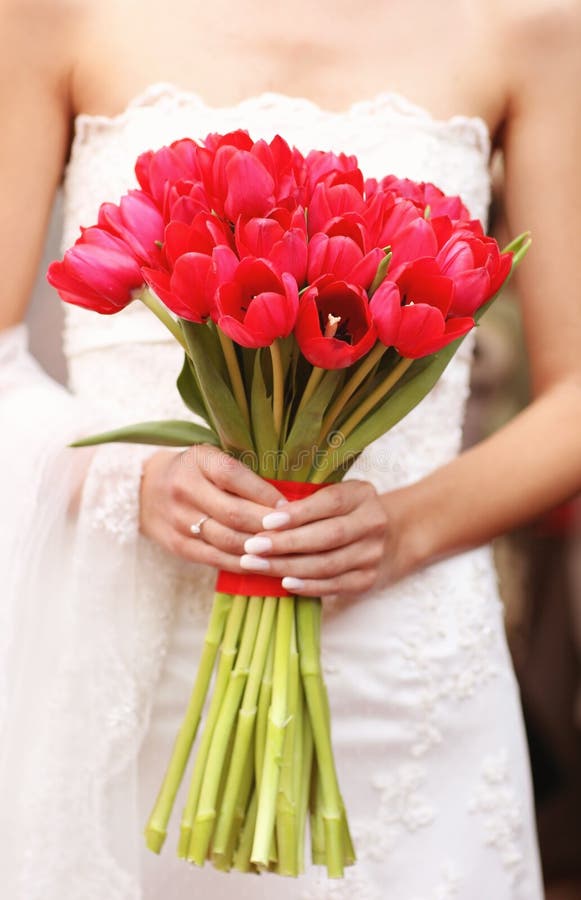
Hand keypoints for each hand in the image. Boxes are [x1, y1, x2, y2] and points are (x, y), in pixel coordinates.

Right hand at [139, 445, 284, 569]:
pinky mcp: (179, 546)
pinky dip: (245, 564)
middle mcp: (185, 489)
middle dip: (268, 525)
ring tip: (285, 550)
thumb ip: (242, 472)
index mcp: (198, 461)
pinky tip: (265, 564)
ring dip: (260, 548)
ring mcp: (180, 520)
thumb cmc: (194, 471)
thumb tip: (287, 497)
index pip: (235, 477)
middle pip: (234, 513)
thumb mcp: (212, 458)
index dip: (265, 494)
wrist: (144, 491)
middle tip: (294, 532)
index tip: (290, 506)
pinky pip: (217, 559)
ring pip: (228, 540)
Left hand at [239, 479, 394, 598]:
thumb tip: (263, 511)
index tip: (266, 521)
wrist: (387, 537)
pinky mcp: (367, 579)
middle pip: (328, 536)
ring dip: (288, 566)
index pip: (330, 502)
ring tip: (256, 565)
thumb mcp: (332, 494)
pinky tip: (284, 583)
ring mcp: (372, 554)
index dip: (299, 513)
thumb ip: (305, 498)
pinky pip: (334, 585)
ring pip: (327, 564)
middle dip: (286, 543)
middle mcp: (373, 523)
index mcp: (362, 494)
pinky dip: (308, 586)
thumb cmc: (341, 511)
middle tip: (252, 546)